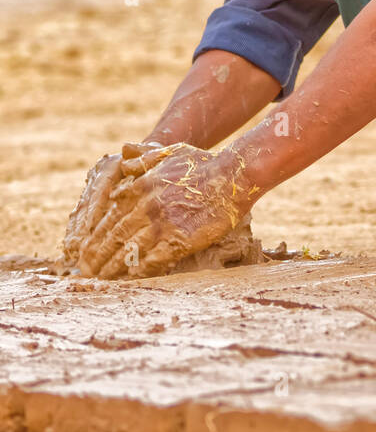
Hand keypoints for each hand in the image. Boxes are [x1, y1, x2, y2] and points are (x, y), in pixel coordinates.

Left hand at [76, 143, 249, 279]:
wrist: (232, 177)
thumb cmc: (202, 163)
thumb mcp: (169, 151)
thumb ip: (143, 156)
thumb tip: (122, 154)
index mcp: (139, 187)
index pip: (109, 216)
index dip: (95, 236)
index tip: (86, 249)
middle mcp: (145, 207)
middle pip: (113, 237)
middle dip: (97, 256)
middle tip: (87, 271)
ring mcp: (160, 224)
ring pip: (128, 251)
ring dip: (113, 268)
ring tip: (103, 279)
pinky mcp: (178, 240)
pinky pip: (152, 260)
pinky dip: (139, 271)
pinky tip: (130, 280)